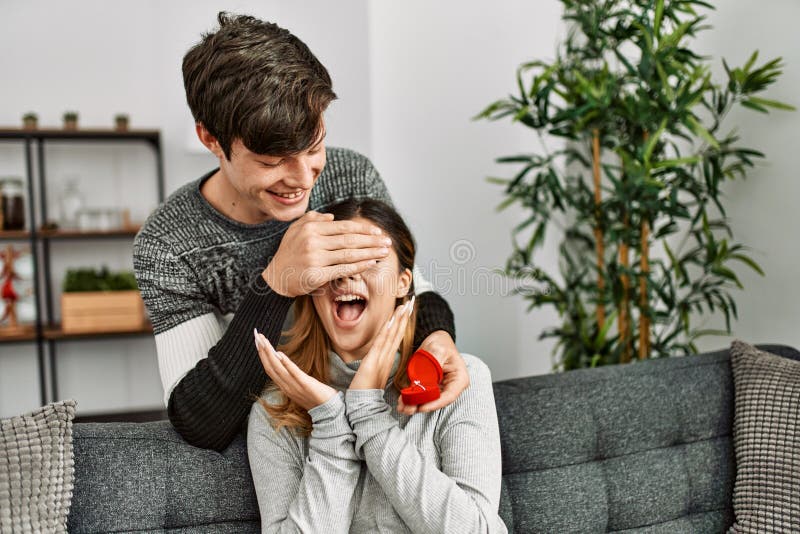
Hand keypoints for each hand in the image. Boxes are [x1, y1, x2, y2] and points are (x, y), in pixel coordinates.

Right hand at [254, 329, 336, 411]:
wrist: (329, 411)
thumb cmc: (316, 397)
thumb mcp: (300, 386)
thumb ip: (291, 375)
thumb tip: (282, 360)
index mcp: (285, 386)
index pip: (269, 369)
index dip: (262, 355)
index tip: (258, 341)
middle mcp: (287, 386)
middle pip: (270, 367)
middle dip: (262, 351)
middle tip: (256, 336)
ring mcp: (295, 386)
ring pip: (278, 369)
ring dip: (269, 354)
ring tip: (264, 341)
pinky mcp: (305, 384)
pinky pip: (293, 373)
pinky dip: (285, 363)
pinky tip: (279, 353)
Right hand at [262, 210, 392, 296]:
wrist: (275, 277)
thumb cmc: (289, 253)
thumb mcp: (296, 230)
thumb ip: (313, 220)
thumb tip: (332, 217)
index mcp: (311, 228)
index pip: (344, 227)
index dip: (363, 229)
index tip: (378, 232)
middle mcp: (313, 241)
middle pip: (350, 240)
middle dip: (372, 240)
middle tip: (387, 241)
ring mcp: (314, 258)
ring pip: (349, 254)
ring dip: (370, 252)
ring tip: (384, 252)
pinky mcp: (316, 275)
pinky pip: (343, 269)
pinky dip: (359, 266)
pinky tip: (371, 263)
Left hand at [349, 297, 414, 390]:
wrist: (362, 409)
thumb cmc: (364, 395)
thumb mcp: (371, 378)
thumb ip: (374, 368)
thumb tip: (374, 362)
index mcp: (386, 361)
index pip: (396, 338)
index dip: (402, 324)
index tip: (406, 311)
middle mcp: (386, 358)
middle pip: (397, 334)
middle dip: (404, 317)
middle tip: (411, 302)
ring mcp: (381, 360)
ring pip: (392, 336)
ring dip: (399, 320)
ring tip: (405, 305)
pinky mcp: (373, 362)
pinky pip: (382, 343)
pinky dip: (388, 331)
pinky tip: (392, 320)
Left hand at [397, 330, 468, 415]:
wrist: (434, 338)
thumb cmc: (440, 343)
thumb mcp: (438, 350)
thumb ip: (433, 364)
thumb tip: (426, 380)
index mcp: (459, 379)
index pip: (449, 396)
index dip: (435, 404)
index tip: (422, 407)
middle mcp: (451, 386)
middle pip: (437, 401)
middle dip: (421, 406)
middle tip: (407, 408)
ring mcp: (440, 388)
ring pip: (428, 401)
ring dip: (414, 405)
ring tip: (401, 407)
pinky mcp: (430, 388)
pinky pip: (421, 396)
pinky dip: (411, 399)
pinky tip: (402, 401)